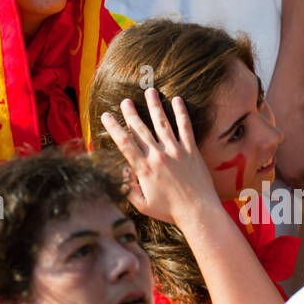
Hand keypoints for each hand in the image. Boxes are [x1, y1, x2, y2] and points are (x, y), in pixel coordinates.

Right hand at [99, 89, 218, 228]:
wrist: (198, 212)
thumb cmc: (169, 211)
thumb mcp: (142, 204)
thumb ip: (129, 187)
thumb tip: (121, 171)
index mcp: (144, 169)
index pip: (124, 143)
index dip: (113, 128)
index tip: (106, 116)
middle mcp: (158, 156)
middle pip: (141, 129)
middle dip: (131, 113)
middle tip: (125, 101)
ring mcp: (176, 151)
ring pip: (162, 123)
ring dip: (155, 106)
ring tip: (150, 91)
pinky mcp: (191, 150)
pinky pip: (185, 127)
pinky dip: (181, 113)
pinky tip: (177, 100)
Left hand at [267, 96, 303, 187]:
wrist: (288, 114)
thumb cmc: (276, 135)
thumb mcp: (272, 157)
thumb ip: (279, 172)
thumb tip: (282, 181)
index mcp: (293, 175)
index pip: (300, 191)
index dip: (297, 187)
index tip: (296, 185)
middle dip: (303, 174)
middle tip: (294, 163)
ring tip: (298, 148)